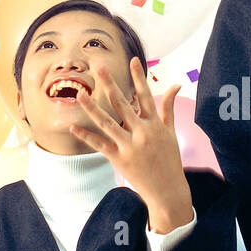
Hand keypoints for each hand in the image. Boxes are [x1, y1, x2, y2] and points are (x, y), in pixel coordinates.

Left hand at [69, 59, 193, 233]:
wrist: (168, 190)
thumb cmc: (170, 160)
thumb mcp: (171, 132)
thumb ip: (169, 107)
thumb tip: (176, 84)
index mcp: (155, 124)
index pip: (146, 95)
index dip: (139, 77)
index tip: (132, 60)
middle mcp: (142, 132)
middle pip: (122, 104)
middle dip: (110, 84)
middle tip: (98, 67)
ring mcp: (130, 146)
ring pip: (107, 123)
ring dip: (92, 108)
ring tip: (80, 94)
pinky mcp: (119, 160)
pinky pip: (100, 145)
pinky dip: (87, 136)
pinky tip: (73, 127)